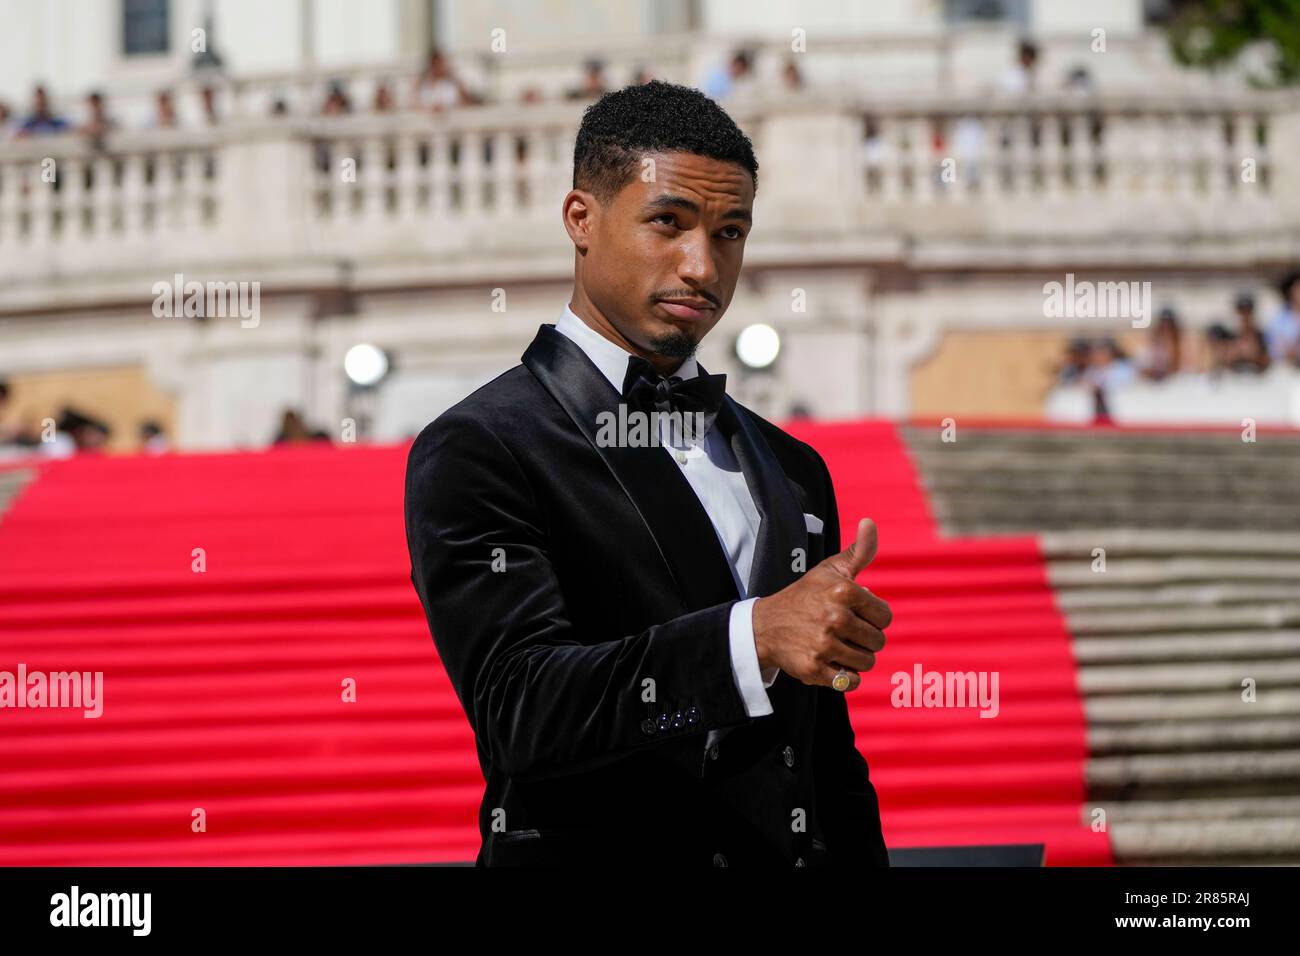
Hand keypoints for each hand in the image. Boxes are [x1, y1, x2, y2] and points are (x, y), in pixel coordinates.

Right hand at [751, 517, 890, 690]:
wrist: (764, 626)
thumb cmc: (804, 596)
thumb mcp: (829, 570)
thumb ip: (858, 551)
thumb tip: (870, 523)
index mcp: (844, 591)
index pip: (885, 617)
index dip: (873, 618)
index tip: (853, 614)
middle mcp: (835, 617)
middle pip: (878, 641)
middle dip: (864, 639)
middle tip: (841, 632)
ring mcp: (824, 645)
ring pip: (867, 662)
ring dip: (855, 658)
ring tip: (836, 647)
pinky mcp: (814, 669)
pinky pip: (851, 681)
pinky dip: (845, 676)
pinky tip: (831, 663)